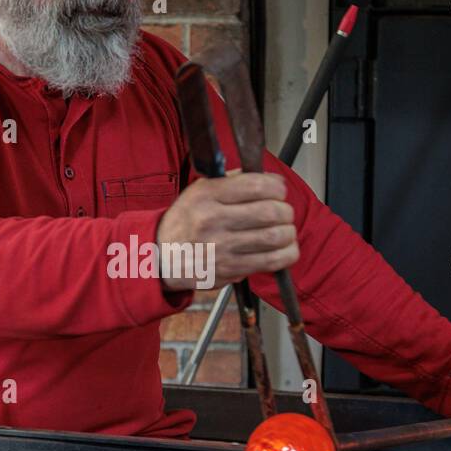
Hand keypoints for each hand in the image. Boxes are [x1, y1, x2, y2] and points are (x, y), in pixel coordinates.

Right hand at [156, 170, 297, 291]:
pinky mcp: (229, 270)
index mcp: (207, 195)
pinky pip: (271, 261)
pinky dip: (286, 254)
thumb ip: (234, 182)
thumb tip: (272, 180)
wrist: (162, 256)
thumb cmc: (186, 221)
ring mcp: (221, 248)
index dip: (278, 188)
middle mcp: (213, 220)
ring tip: (285, 230)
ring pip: (275, 238)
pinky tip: (285, 249)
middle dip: (286, 211)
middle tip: (284, 213)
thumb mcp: (200, 191)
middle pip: (271, 212)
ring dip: (288, 233)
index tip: (279, 191)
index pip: (257, 186)